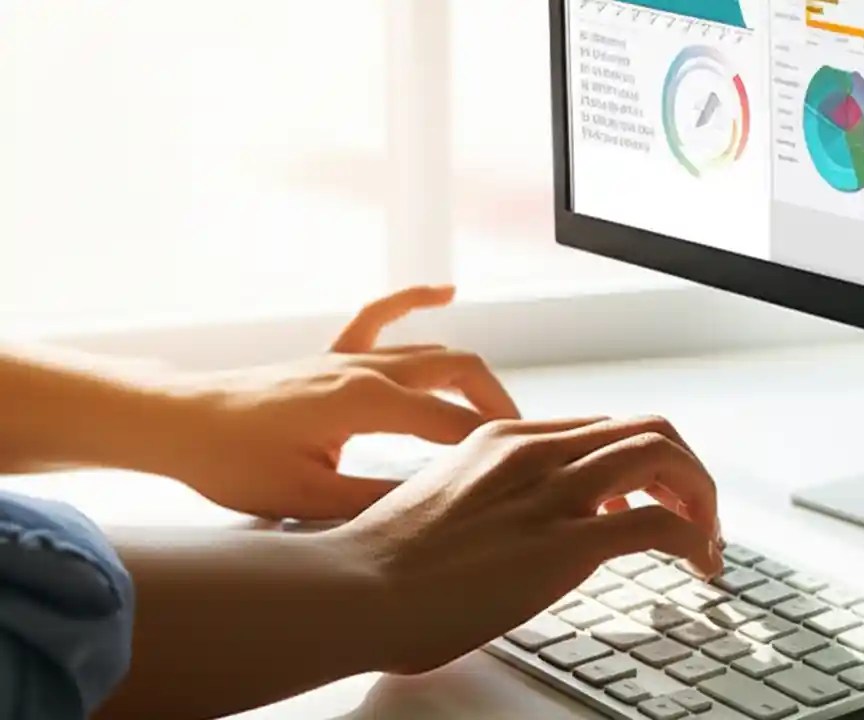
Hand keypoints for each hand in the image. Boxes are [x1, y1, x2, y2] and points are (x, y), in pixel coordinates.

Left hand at [163, 286, 518, 519]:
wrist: (177, 424)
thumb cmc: (231, 461)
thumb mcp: (310, 499)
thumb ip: (379, 499)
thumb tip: (435, 504)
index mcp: (366, 403)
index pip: (452, 424)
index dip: (493, 447)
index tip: (525, 468)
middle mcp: (366, 369)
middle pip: (458, 374)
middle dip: (498, 405)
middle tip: (522, 441)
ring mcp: (349, 356)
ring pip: (433, 352)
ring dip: (472, 375)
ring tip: (500, 407)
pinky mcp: (331, 355)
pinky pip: (382, 317)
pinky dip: (415, 300)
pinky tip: (445, 290)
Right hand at [328, 415, 724, 675]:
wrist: (354, 589)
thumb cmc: (382, 563)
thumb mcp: (443, 503)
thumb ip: (488, 498)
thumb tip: (516, 526)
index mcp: (504, 439)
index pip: (602, 429)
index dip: (640, 462)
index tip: (650, 498)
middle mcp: (535, 452)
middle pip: (646, 427)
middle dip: (686, 468)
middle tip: (695, 513)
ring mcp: (552, 493)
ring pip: (664, 456)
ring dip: (702, 496)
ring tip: (707, 538)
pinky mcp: (566, 543)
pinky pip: (661, 525)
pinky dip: (696, 539)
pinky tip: (700, 564)